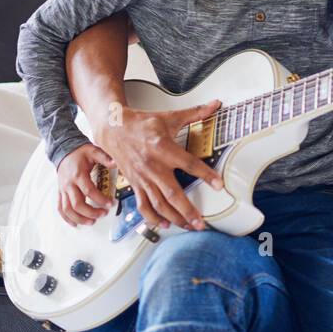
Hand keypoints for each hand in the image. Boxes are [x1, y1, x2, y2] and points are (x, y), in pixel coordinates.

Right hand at [56, 143, 118, 226]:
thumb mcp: (93, 151)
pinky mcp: (60, 193)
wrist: (64, 151)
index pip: (89, 191)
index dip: (100, 199)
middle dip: (91, 212)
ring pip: (67, 209)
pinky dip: (66, 218)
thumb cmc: (80, 152)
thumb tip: (116, 163)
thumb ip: (105, 157)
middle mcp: (69, 184)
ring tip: (92, 222)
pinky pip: (60, 208)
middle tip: (104, 214)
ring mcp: (63, 190)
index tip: (110, 204)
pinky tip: (75, 224)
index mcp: (78, 175)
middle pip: (77, 204)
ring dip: (79, 218)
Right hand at [92, 101, 225, 230]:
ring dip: (174, 218)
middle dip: (188, 211)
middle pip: (173, 194)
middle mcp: (153, 166)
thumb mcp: (169, 117)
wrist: (113, 128)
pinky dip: (152, 217)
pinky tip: (163, 225)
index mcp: (164, 148)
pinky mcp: (135, 184)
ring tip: (188, 226)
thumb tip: (214, 104)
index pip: (189, 164)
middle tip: (202, 223)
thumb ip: (195, 113)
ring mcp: (142, 178)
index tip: (219, 185)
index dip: (206, 175)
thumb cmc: (141, 124)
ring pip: (159, 203)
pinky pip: (142, 205)